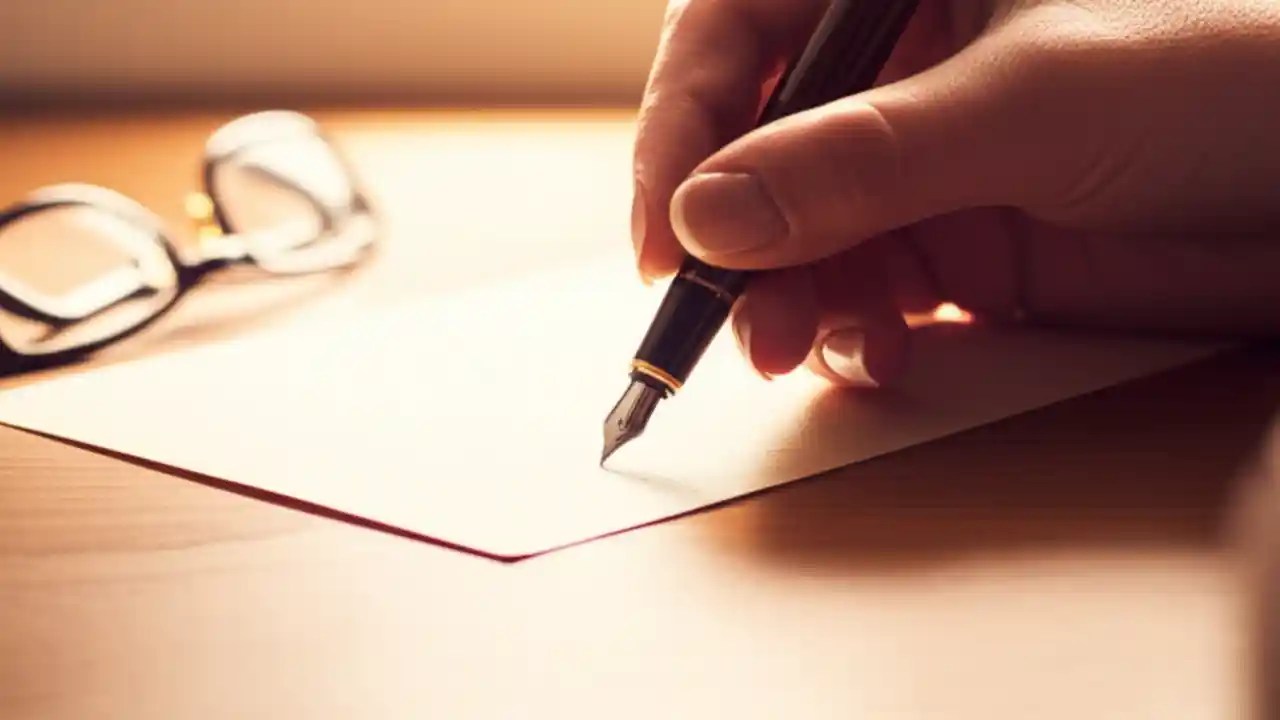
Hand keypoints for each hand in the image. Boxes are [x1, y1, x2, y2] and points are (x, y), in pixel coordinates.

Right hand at [631, 0, 1279, 385]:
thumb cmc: (1226, 77)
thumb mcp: (1031, 104)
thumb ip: (863, 159)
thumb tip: (711, 214)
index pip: (737, 36)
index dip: (681, 128)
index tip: (667, 228)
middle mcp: (899, 67)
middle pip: (752, 147)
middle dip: (728, 234)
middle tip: (723, 309)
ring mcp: (923, 163)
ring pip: (797, 234)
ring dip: (781, 297)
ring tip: (788, 347)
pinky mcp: (958, 245)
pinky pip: (864, 291)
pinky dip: (852, 331)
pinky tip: (871, 353)